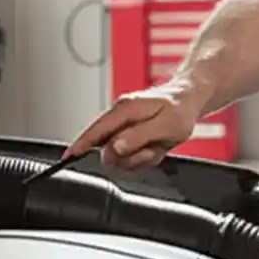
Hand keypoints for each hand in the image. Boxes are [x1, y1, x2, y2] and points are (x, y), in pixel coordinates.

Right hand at [63, 80, 205, 169]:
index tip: (68, 158)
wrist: (190, 99)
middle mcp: (120, 114)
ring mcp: (124, 122)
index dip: (80, 146)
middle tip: (151, 151)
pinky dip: (142, 155)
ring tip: (156, 146)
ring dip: (138, 157)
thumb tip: (114, 148)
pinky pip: (128, 152)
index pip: (96, 130)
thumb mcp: (165, 127)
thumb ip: (138, 137)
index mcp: (125, 109)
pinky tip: (155, 147)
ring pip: (119, 153)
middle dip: (129, 157)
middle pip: (107, 147)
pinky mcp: (129, 130)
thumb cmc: (180, 110)